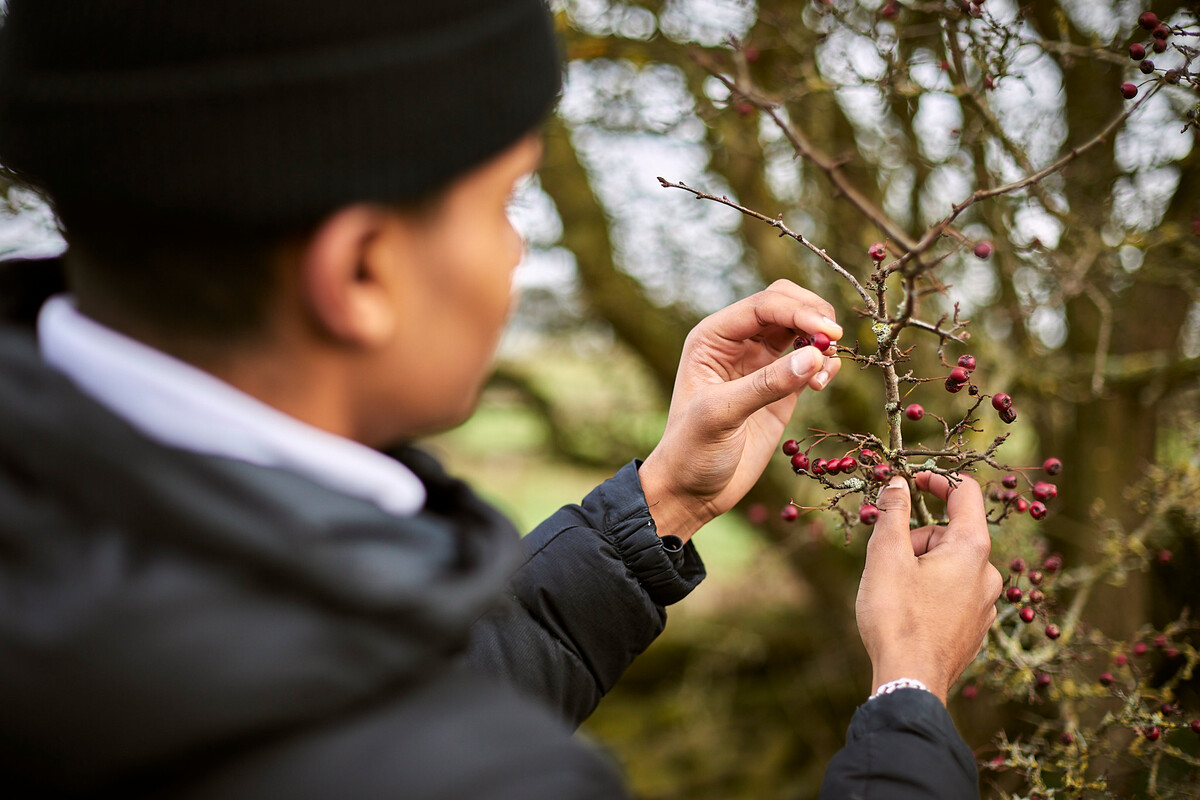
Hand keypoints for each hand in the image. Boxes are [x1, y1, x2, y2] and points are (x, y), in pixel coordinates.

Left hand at [638, 280, 841, 539]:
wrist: (691, 491)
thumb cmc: (692, 451)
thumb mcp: (722, 415)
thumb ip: (766, 384)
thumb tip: (815, 357)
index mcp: (713, 337)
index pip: (763, 305)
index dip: (798, 311)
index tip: (827, 333)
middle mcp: (737, 342)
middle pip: (785, 303)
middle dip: (813, 315)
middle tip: (832, 341)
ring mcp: (760, 363)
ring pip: (801, 327)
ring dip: (821, 339)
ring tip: (824, 372)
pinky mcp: (781, 387)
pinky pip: (810, 359)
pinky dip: (825, 363)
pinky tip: (822, 384)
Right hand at [855, 473, 1003, 703]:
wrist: (910, 681)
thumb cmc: (897, 616)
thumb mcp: (887, 556)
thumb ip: (894, 513)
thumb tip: (898, 483)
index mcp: (971, 549)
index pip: (965, 494)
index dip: (936, 479)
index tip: (908, 481)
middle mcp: (987, 574)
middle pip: (951, 533)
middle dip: (916, 537)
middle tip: (886, 558)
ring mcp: (985, 605)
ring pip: (951, 566)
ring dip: (921, 565)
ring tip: (893, 590)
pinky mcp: (975, 629)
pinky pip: (953, 593)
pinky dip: (930, 590)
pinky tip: (908, 612)